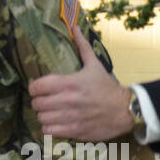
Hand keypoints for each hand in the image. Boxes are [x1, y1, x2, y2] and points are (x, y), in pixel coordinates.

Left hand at [29, 26, 134, 140]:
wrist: (125, 109)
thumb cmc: (108, 87)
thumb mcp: (95, 65)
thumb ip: (82, 47)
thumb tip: (74, 27)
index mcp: (69, 83)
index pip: (37, 86)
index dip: (34, 87)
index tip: (38, 88)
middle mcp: (67, 100)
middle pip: (37, 103)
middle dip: (38, 102)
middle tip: (44, 101)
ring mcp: (71, 117)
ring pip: (41, 118)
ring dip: (43, 115)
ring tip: (49, 113)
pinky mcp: (75, 131)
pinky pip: (50, 131)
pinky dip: (48, 128)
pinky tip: (54, 123)